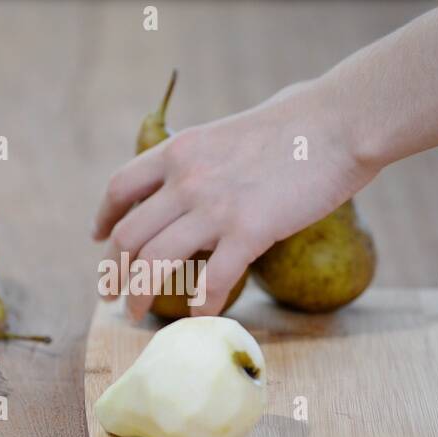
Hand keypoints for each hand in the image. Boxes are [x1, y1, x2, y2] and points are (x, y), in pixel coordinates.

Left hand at [92, 79, 380, 320]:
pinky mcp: (250, 231)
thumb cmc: (298, 120)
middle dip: (113, 271)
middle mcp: (186, 179)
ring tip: (137, 315)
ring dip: (139, 295)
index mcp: (179, 150)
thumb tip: (209, 173)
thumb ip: (208, 156)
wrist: (340, 121)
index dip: (103, 217)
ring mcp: (215, 206)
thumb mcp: (231, 130)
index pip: (121, 188)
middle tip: (113, 295)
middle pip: (128, 235)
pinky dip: (200, 305)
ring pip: (154, 263)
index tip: (97, 238)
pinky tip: (199, 316)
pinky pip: (212, 281)